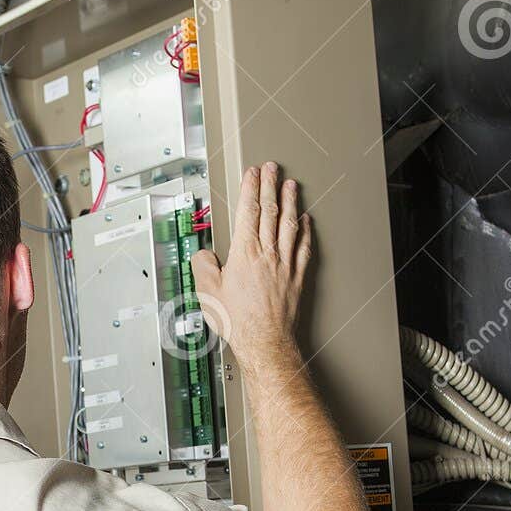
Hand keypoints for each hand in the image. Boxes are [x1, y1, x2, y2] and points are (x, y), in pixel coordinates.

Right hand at [190, 163, 314, 371]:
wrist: (265, 341)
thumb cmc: (238, 321)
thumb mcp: (208, 293)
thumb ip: (204, 267)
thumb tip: (204, 254)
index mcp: (244, 253)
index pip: (248, 211)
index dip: (250, 189)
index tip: (252, 174)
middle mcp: (267, 254)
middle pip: (270, 211)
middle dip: (270, 186)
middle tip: (272, 168)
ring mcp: (285, 264)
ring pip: (289, 224)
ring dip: (290, 202)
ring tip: (291, 185)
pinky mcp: (297, 277)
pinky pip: (303, 247)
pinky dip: (305, 231)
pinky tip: (306, 221)